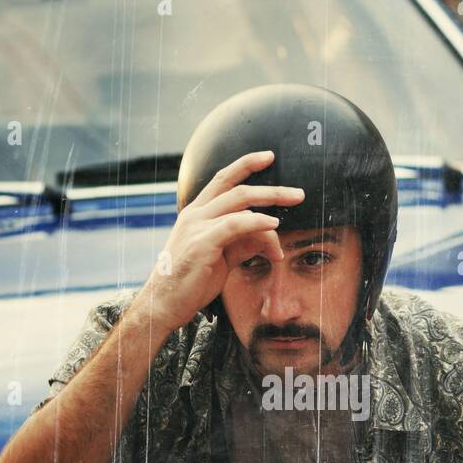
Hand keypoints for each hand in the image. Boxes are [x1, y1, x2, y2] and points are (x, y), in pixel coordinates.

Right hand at [136, 150, 304, 329]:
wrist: (164, 305)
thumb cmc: (191, 282)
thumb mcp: (222, 257)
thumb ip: (244, 242)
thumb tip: (271, 236)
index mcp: (197, 214)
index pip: (223, 180)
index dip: (246, 164)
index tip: (269, 157)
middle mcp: (195, 214)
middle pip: (237, 188)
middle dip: (271, 188)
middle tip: (299, 193)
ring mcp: (196, 227)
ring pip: (240, 201)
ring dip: (271, 200)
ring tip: (294, 205)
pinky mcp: (201, 243)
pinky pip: (235, 225)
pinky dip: (257, 221)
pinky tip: (274, 224)